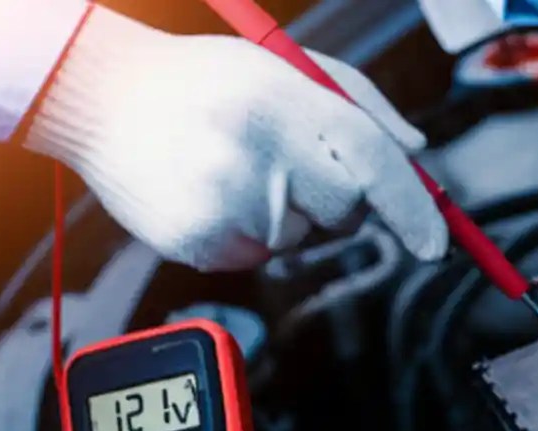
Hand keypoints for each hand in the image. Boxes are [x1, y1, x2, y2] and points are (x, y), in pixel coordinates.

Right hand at [23, 5, 445, 270]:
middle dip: (334, 198)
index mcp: (289, 101)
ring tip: (233, 169)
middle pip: (345, 209)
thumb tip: (418, 153)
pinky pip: (255, 256)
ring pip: (300, 238)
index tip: (435, 246)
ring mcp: (227, 200)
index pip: (374, 163)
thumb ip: (362, 106)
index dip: (414, 210)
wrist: (101, 93)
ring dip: (283, 216)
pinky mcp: (198, 238)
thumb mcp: (287, 66)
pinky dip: (244, 235)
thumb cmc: (207, 80)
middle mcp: (261, 151)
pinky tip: (212, 194)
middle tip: (285, 163)